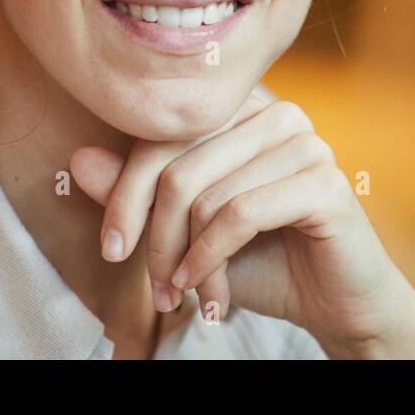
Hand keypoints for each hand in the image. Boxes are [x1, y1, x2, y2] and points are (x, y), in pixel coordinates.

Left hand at [69, 95, 414, 357]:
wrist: (337, 303)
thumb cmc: (264, 261)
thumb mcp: (190, 231)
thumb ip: (139, 194)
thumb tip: (77, 159)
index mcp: (242, 110)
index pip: (160, 134)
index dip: (124, 195)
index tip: (112, 250)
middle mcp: (276, 113)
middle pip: (177, 165)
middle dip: (154, 238)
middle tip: (156, 289)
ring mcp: (305, 143)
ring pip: (205, 195)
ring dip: (185, 260)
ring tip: (187, 296)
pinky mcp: (324, 181)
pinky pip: (240, 214)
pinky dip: (211, 259)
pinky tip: (209, 293)